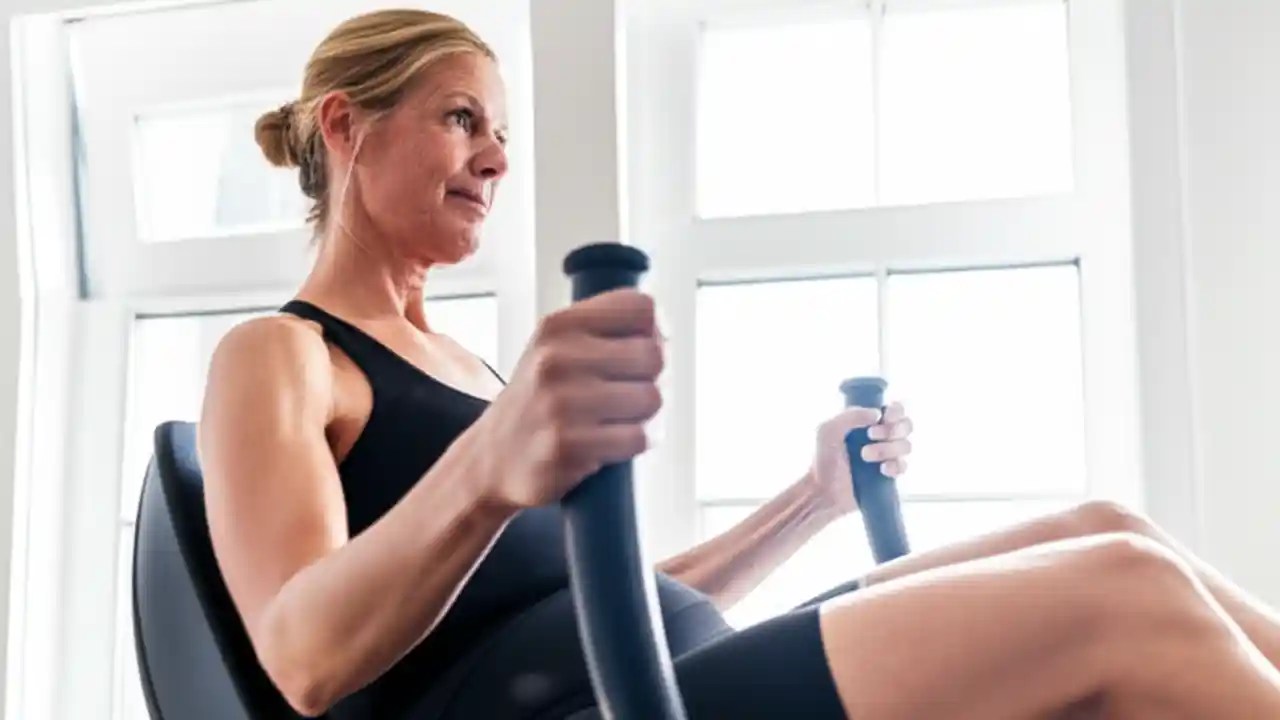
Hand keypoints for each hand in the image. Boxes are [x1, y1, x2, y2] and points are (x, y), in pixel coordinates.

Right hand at [470, 289, 663, 510]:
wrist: (492, 458)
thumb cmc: (538, 400)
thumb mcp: (556, 347)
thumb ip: (605, 327)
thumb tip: (664, 329)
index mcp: (558, 326)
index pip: (641, 308)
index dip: (655, 332)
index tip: (641, 351)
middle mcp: (556, 358)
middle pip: (653, 356)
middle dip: (652, 378)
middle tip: (629, 393)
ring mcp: (560, 403)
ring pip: (651, 399)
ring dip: (645, 415)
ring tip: (618, 420)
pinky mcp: (567, 445)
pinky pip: (637, 437)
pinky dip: (636, 442)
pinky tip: (613, 442)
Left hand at [807, 402, 914, 515]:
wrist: (822, 492)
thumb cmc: (821, 459)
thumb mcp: (828, 430)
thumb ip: (850, 416)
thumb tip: (878, 414)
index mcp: (866, 421)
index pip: (894, 409)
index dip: (896, 410)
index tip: (885, 416)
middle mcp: (879, 437)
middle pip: (906, 426)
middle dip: (892, 429)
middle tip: (871, 435)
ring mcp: (885, 456)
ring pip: (905, 446)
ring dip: (888, 448)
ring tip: (865, 455)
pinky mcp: (887, 476)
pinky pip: (902, 467)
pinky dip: (896, 466)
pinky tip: (882, 469)